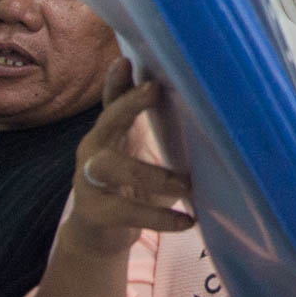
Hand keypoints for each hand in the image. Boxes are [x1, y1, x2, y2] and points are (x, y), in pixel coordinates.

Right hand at [64, 59, 192, 258]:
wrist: (100, 235)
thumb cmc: (132, 186)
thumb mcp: (146, 155)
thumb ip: (163, 133)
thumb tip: (208, 106)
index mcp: (110, 133)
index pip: (112, 101)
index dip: (117, 81)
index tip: (127, 61)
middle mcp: (93, 150)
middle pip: (107, 121)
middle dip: (130, 104)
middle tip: (154, 89)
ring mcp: (87, 180)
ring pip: (116, 168)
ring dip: (156, 174)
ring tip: (188, 185)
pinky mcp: (94, 212)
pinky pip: (127, 211)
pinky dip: (161, 216)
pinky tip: (187, 221)